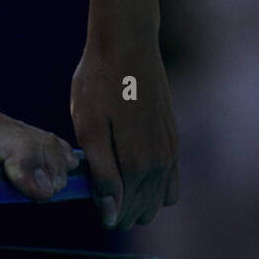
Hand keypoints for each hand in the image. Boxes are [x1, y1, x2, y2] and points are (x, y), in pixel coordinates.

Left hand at [70, 41, 178, 229]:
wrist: (128, 43)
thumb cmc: (100, 82)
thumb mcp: (89, 128)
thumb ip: (102, 175)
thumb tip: (111, 215)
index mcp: (139, 165)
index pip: (121, 214)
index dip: (100, 211)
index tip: (84, 192)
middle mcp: (161, 164)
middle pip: (141, 211)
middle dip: (118, 207)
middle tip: (94, 181)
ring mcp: (171, 151)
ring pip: (158, 200)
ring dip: (137, 198)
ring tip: (111, 173)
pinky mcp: (174, 138)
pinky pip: (171, 181)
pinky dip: (153, 185)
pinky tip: (132, 167)